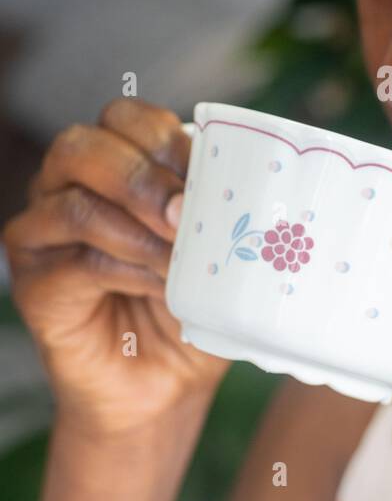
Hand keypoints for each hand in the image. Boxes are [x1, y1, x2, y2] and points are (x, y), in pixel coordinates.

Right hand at [3, 98, 229, 437]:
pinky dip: (125, 268)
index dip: (163, 138)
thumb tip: (248, 183)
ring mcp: (44, 232)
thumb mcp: (219, 248)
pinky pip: (75, 259)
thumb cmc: (194, 306)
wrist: (166, 383)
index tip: (207, 173)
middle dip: (141, 174)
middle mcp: (69, 187)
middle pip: (83, 145)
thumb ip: (221, 209)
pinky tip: (160, 286)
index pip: (124, 117)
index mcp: (117, 162)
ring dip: (137, 228)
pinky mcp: (33, 282)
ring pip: (73, 200)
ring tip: (179, 259)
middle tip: (184, 212)